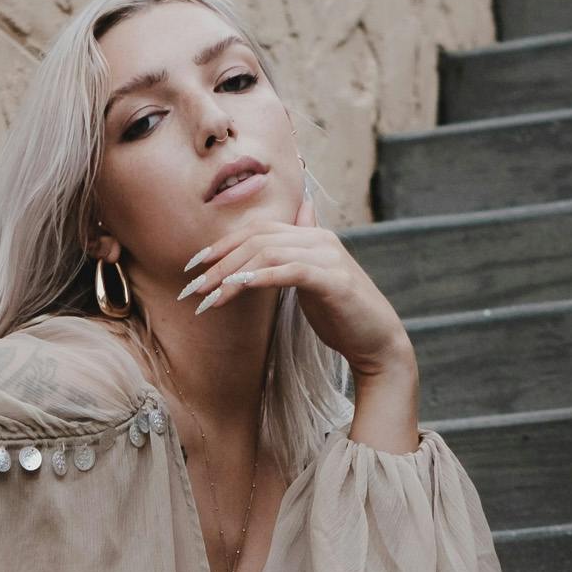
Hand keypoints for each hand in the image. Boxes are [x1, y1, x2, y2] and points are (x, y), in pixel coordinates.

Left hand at [174, 192, 413, 376]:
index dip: (222, 244)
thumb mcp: (310, 281)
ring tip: (208, 297)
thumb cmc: (340, 315)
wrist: (377, 342)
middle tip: (193, 288)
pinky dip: (259, 278)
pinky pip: (289, 271)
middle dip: (219, 262)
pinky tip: (236, 290)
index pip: (257, 229)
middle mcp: (319, 239)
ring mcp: (329, 257)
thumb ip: (291, 258)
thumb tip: (279, 235)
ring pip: (268, 253)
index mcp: (311, 235)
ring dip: (232, 275)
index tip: (194, 265)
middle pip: (257, 238)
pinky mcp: (334, 281)